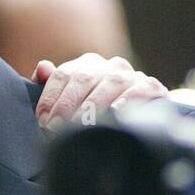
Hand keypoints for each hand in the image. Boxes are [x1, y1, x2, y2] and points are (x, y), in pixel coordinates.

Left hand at [32, 53, 167, 128]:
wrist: (140, 116)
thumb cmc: (97, 112)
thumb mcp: (71, 101)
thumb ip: (52, 87)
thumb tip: (43, 68)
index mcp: (86, 66)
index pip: (63, 75)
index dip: (51, 97)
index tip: (44, 121)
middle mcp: (108, 66)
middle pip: (85, 78)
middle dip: (68, 104)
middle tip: (57, 128)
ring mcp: (131, 76)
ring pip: (111, 82)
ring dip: (94, 103)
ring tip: (81, 124)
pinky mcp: (152, 87)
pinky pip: (141, 88)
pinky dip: (129, 99)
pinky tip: (116, 112)